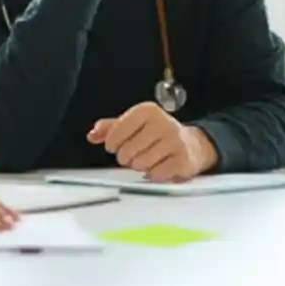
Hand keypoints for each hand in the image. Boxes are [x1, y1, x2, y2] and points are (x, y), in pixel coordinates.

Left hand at [87, 102, 217, 181]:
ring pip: (140, 164)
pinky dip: (154, 174)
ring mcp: (174, 140)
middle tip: (134, 155)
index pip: (117, 131)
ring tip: (148, 160)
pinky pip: (156, 174)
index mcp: (147, 110)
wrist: (191, 144)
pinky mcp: (183, 159)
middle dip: (127, 158)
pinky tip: (160, 166)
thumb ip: (110, 128)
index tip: (115, 145)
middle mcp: (162, 122)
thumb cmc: (158, 134)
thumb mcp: (134, 125)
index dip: (112, 143)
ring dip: (140, 167)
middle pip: (127, 151)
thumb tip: (92, 135)